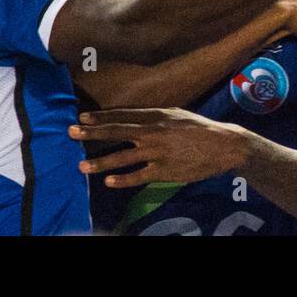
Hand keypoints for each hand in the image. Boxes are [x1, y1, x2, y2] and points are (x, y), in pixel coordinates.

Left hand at [70, 108, 248, 187]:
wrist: (224, 145)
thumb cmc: (199, 128)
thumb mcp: (176, 114)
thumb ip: (154, 116)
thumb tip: (133, 119)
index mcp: (156, 115)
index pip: (122, 116)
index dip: (101, 117)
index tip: (82, 117)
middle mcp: (154, 132)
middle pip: (117, 132)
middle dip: (92, 133)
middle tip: (72, 132)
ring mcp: (158, 152)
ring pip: (123, 156)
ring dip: (100, 162)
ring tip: (82, 166)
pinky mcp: (165, 170)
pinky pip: (139, 176)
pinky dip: (122, 179)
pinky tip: (108, 182)